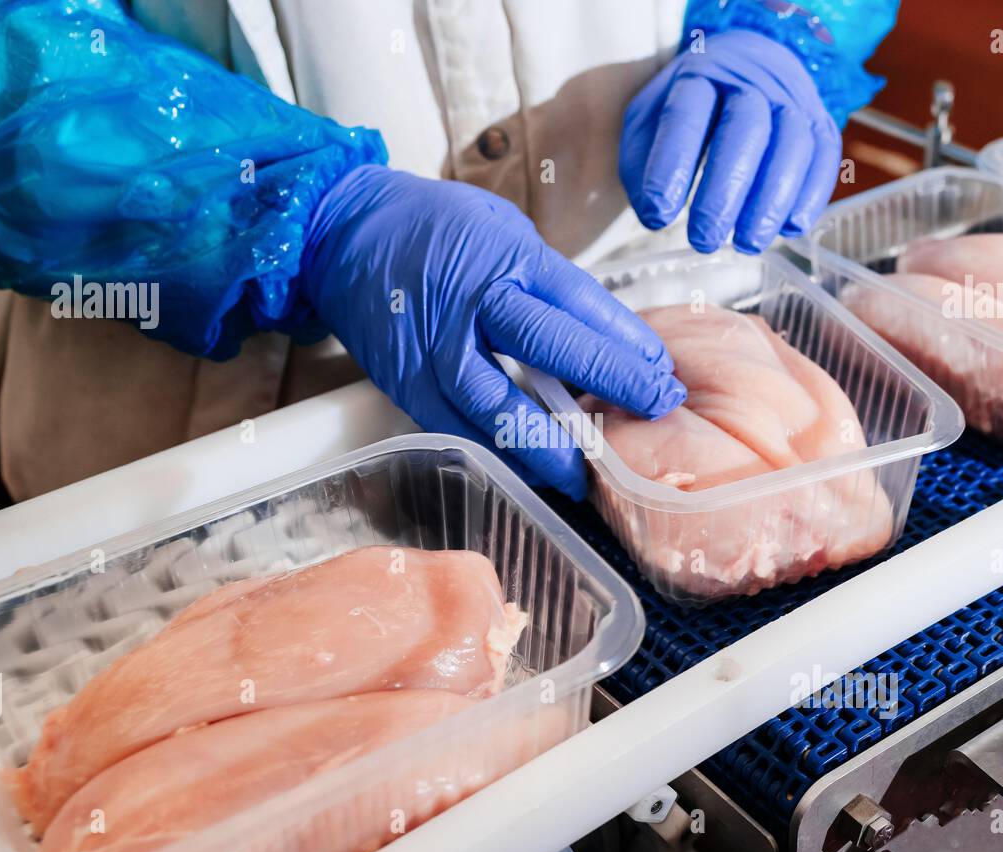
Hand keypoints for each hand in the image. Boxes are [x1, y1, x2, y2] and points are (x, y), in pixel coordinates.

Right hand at [300, 165, 685, 498]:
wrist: (341, 231)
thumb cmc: (432, 226)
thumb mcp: (504, 231)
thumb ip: (550, 283)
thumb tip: (610, 339)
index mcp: (504, 256)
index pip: (580, 303)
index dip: (626, 344)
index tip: (661, 373)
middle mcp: (470, 302)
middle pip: (549, 349)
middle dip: (609, 386)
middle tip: (652, 415)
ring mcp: (434, 347)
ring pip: (498, 407)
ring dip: (548, 447)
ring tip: (585, 475)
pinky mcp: (405, 383)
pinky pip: (457, 430)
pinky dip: (496, 456)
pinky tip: (527, 471)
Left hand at [620, 29, 841, 253]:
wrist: (746, 63)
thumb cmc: (690, 109)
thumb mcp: (650, 122)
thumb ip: (644, 166)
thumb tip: (656, 215)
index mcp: (700, 75)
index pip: (686, 116)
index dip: (671, 167)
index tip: (658, 216)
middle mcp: (751, 80)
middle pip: (746, 128)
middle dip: (725, 191)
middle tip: (704, 240)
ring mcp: (792, 98)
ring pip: (793, 143)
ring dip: (772, 200)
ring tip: (747, 244)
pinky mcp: (820, 122)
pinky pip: (825, 156)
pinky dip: (811, 195)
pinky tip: (790, 228)